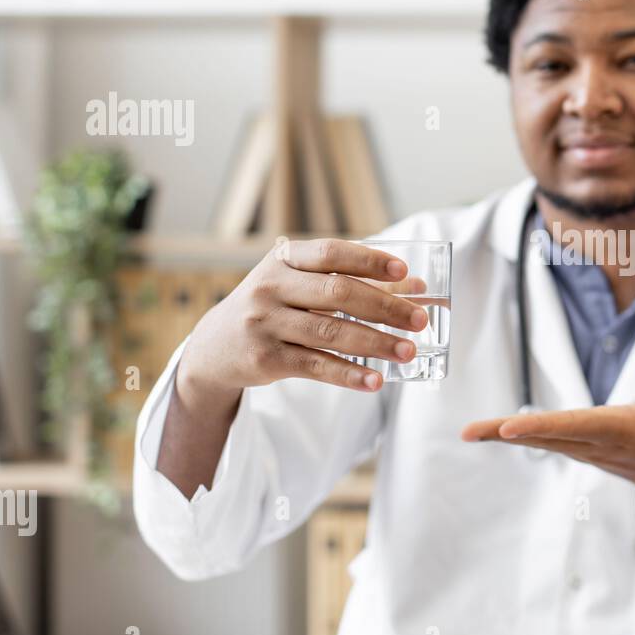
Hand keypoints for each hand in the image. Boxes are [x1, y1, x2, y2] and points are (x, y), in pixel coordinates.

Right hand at [177, 238, 430, 401]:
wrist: (214, 348)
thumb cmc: (274, 308)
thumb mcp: (302, 286)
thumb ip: (355, 282)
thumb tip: (417, 287)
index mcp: (284, 260)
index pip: (331, 253)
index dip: (369, 261)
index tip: (404, 272)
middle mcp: (271, 287)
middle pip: (338, 293)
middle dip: (385, 307)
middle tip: (420, 320)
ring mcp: (265, 323)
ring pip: (330, 333)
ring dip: (376, 343)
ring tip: (408, 351)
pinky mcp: (265, 359)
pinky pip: (315, 367)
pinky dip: (349, 375)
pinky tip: (376, 381)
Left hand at [461, 356, 634, 560]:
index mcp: (619, 430)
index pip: (576, 426)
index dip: (543, 426)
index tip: (510, 426)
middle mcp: (594, 444)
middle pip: (545, 437)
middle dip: (506, 434)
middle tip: (470, 431)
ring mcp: (581, 449)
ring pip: (536, 442)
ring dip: (499, 436)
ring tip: (467, 432)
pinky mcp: (573, 448)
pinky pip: (538, 441)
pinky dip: (510, 437)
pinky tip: (485, 432)